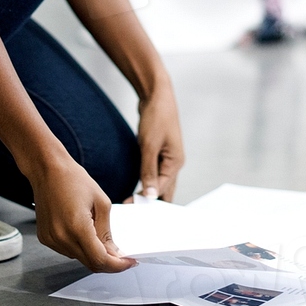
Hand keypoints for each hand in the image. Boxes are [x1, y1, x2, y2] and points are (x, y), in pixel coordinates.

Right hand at [31, 156, 134, 272]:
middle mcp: (62, 237)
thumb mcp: (101, 202)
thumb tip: (114, 252)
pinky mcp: (45, 238)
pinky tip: (83, 232)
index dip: (117, 265)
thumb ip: (107, 231)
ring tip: (99, 236)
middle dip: (109, 263)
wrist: (48, 170)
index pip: (101, 260)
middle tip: (122, 256)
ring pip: (79, 258)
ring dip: (93, 254)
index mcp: (78, 227)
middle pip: (90, 264)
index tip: (129, 262)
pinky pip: (67, 251)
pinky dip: (79, 248)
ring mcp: (52, 240)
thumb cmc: (73, 179)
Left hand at [136, 81, 183, 200]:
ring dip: (147, 191)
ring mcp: (167, 158)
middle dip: (150, 201)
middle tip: (132, 210)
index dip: (146, 200)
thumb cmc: (156, 117)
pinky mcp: (159, 152)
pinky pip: (154, 172)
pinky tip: (136, 186)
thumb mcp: (149, 145)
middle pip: (164, 190)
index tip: (130, 207)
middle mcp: (174, 163)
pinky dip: (146, 180)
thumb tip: (150, 195)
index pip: (162, 190)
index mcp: (175, 163)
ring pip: (159, 182)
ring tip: (131, 201)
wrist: (157, 95)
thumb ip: (149, 171)